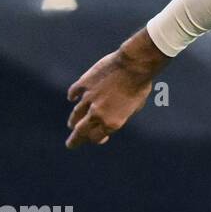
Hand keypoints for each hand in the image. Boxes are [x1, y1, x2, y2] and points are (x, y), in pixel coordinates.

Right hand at [65, 29, 168, 148]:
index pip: (96, 137)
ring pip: (76, 114)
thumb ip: (120, 116)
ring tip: (71, 125)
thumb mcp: (134, 108)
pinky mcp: (84, 84)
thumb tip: (110, 119)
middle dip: (75, 140)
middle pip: (81, 131)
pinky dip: (72, 97)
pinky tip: (71, 99)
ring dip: (73, 121)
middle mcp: (98, 114)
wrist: (133, 66)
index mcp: (112, 123)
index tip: (98, 139)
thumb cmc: (139, 87)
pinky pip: (74, 93)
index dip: (96, 139)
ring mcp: (89, 99)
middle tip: (71, 145)